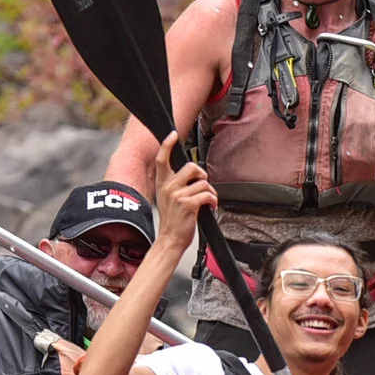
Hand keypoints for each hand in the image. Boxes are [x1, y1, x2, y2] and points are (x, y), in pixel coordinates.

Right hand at [146, 135, 213, 251]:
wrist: (170, 240)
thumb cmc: (172, 221)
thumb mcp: (167, 199)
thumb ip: (176, 185)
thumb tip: (195, 175)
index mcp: (162, 184)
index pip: (162, 159)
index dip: (167, 144)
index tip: (172, 135)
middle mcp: (168, 187)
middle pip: (192, 166)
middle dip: (202, 175)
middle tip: (203, 185)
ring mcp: (177, 195)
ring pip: (203, 182)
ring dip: (210, 192)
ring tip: (208, 201)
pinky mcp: (188, 204)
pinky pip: (207, 194)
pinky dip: (213, 200)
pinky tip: (210, 206)